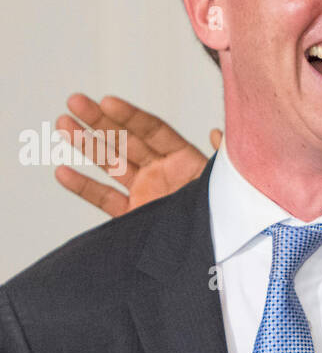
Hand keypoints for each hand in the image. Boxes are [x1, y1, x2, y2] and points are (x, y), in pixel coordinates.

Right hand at [55, 94, 222, 217]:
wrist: (218, 251)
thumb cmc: (226, 214)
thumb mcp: (227, 180)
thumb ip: (221, 156)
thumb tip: (218, 132)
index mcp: (184, 159)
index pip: (152, 130)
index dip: (130, 116)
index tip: (106, 101)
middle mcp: (161, 172)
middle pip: (126, 140)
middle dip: (100, 121)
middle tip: (75, 101)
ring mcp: (145, 193)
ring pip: (110, 163)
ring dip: (86, 144)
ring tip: (63, 123)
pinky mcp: (134, 216)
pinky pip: (105, 199)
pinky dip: (84, 187)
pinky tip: (62, 172)